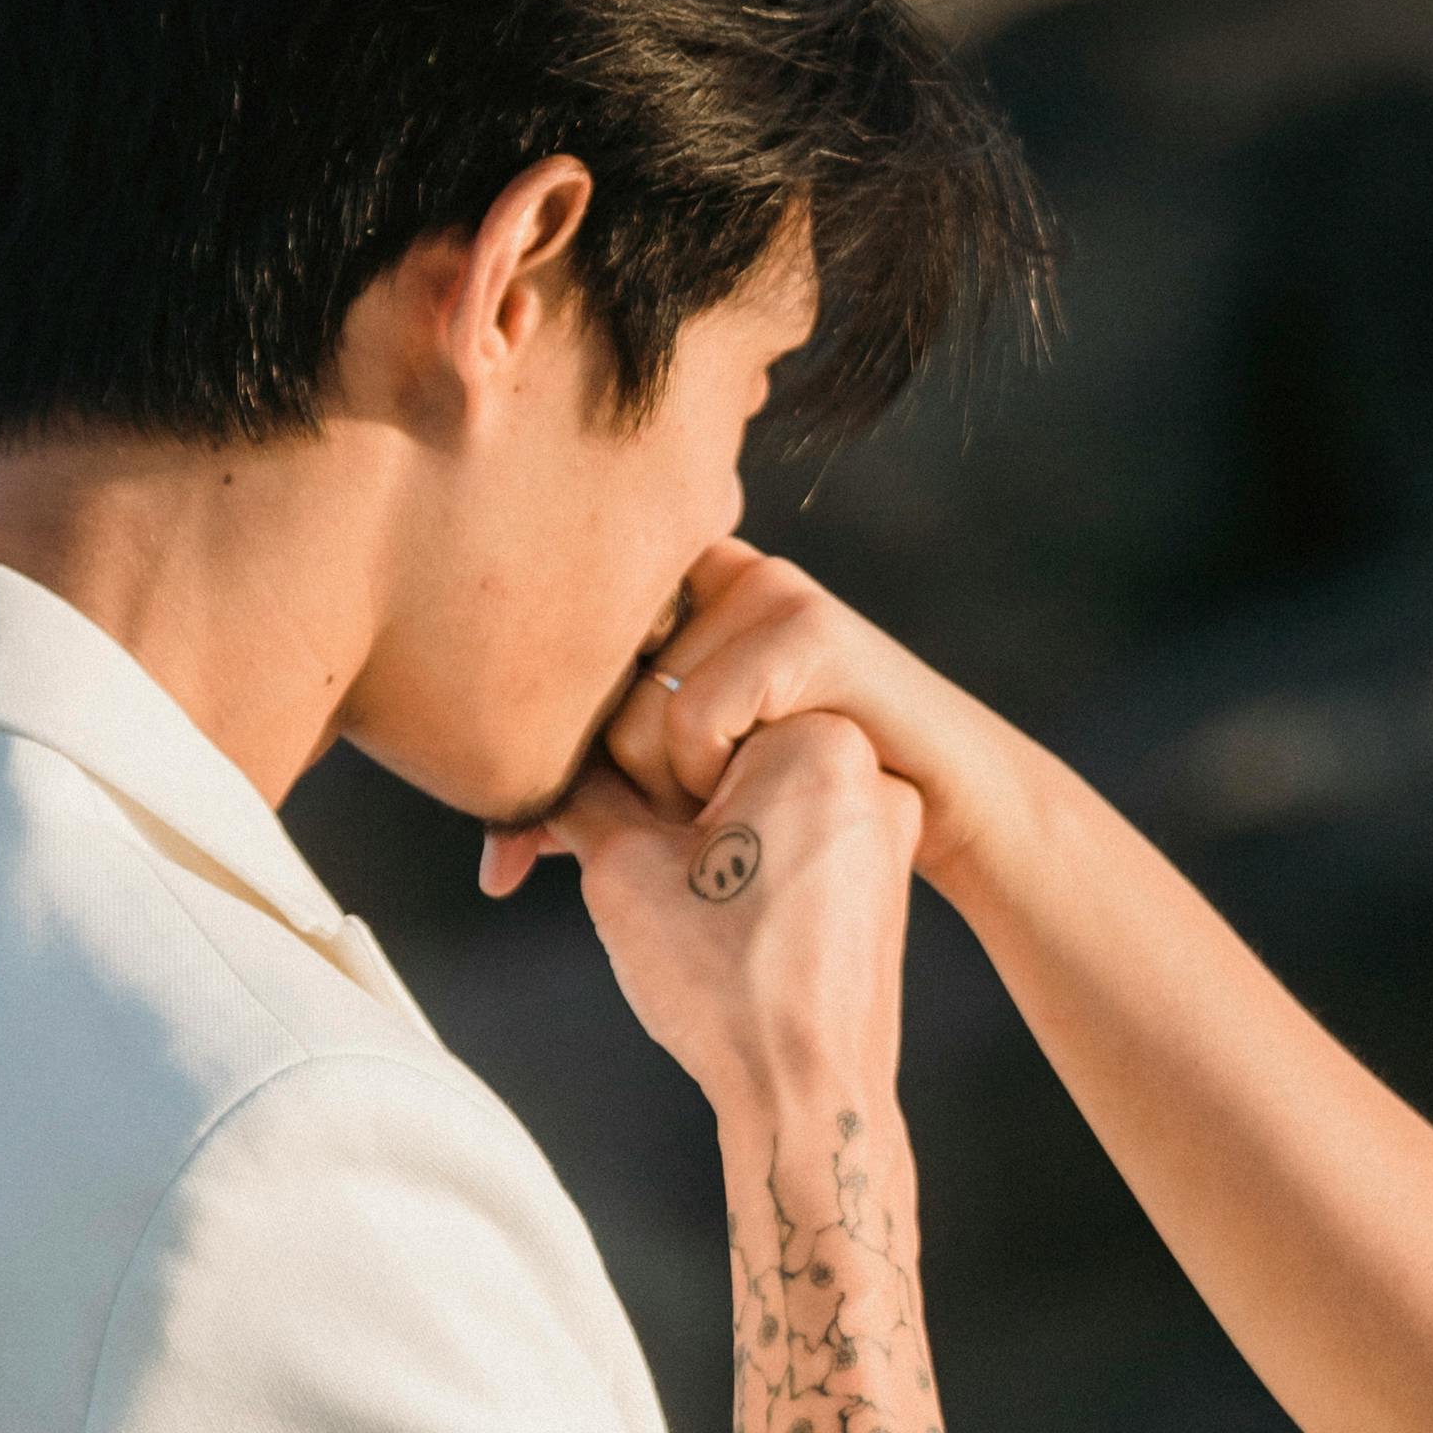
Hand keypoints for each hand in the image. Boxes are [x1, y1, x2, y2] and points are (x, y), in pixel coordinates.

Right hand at [484, 706, 918, 1127]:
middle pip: (710, 752)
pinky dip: (726, 861)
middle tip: (612, 874)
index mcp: (817, 733)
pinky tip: (693, 916)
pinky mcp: (876, 871)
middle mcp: (867, 763)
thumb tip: (546, 759)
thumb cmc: (727, 986)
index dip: (613, 774)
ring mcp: (880, 821)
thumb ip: (580, 792)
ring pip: (742, 797)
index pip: (671, 710)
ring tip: (658, 907)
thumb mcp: (621, 868)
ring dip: (677, 837)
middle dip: (642, 806)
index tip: (612, 841)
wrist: (810, 1096)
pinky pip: (781, 836)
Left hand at [597, 545, 1028, 900]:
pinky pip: (694, 717)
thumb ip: (595, 803)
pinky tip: (761, 787)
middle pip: (587, 690)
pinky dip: (712, 776)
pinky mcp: (802, 624)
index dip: (558, 750)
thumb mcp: (680, 792)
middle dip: (614, 785)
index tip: (574, 827)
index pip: (558, 657)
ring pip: (634, 712)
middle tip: (683, 823)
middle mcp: (708, 567)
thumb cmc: (805, 804)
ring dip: (671, 791)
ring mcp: (760, 585)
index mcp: (672, 588)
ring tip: (732, 804)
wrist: (938, 803)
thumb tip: (495, 866)